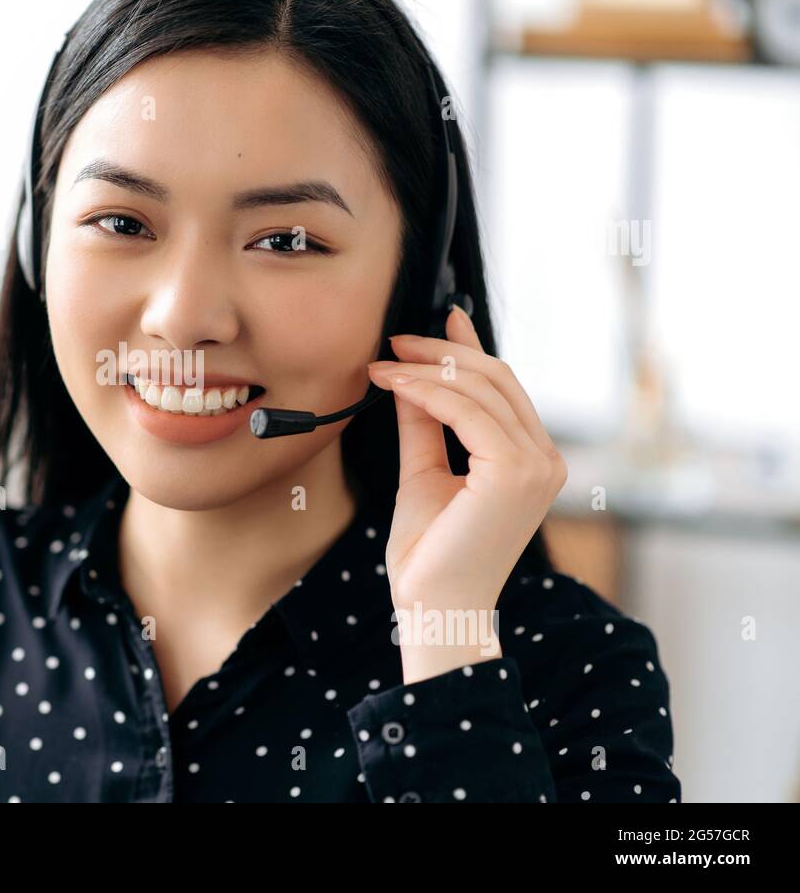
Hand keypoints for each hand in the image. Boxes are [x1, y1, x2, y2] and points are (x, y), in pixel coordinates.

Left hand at [367, 305, 566, 682]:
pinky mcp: (515, 472)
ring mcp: (536, 466)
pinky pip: (465, 411)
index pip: (503, 388)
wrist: (433, 606)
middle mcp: (545, 460)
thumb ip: (425, 426)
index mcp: (531, 461)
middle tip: (393, 341)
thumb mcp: (424, 473)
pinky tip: (393, 384)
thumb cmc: (430, 553)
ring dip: (425, 368)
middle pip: (496, 379)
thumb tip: (411, 378)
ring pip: (480, 388)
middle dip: (441, 352)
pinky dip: (426, 390)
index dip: (470, 349)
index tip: (441, 319)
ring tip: (381, 365)